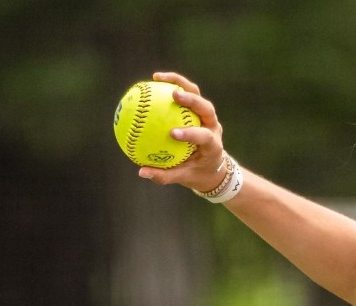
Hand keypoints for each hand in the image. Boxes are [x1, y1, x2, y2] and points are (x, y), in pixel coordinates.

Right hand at [136, 71, 227, 193]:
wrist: (213, 167)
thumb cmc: (197, 173)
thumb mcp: (183, 178)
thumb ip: (164, 175)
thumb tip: (141, 172)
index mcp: (213, 145)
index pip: (204, 136)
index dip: (191, 133)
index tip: (172, 133)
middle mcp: (213, 127)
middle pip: (206, 108)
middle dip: (191, 100)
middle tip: (173, 95)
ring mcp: (208, 116)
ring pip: (197, 94)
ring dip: (179, 82)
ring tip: (157, 77)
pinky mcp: (199, 109)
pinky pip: (185, 94)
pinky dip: (171, 86)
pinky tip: (152, 82)